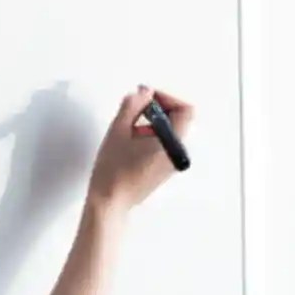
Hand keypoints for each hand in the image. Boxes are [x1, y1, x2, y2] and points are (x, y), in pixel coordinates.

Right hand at [86, 86, 194, 213]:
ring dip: (151, 123)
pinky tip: (130, 142)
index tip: (146, 96)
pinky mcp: (163, 169)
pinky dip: (150, 136)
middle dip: (157, 109)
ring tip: (128, 128)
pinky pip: (164, 144)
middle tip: (135, 109)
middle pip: (178, 120)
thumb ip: (132, 105)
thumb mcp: (118, 131)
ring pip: (169, 132)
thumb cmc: (113, 172)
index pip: (184, 110)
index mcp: (171, 143)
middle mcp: (177, 154)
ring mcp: (171, 163)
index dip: (166, 97)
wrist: (110, 201)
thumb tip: (143, 93)